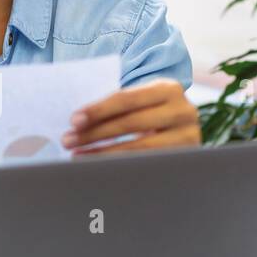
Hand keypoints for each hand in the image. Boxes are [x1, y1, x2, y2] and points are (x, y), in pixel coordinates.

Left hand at [62, 79, 200, 154]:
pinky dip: (119, 166)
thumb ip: (117, 106)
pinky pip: (146, 164)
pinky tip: (99, 167)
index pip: (127, 99)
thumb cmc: (149, 114)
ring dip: (102, 153)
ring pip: (139, 148)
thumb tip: (77, 120)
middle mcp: (183, 111)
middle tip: (68, 140)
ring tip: (77, 156)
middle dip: (95, 133)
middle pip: (131, 123)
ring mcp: (188, 137)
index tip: (73, 120)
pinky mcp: (185, 160)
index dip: (99, 110)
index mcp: (168, 88)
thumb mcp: (140, 103)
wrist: (181, 131)